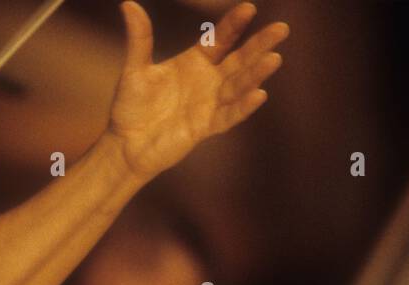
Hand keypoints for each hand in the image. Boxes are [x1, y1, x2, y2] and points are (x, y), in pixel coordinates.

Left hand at [107, 2, 288, 181]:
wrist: (125, 146)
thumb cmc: (130, 108)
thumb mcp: (134, 70)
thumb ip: (139, 39)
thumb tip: (128, 4)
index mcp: (194, 62)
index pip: (220, 39)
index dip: (233, 25)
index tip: (249, 8)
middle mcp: (207, 81)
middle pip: (239, 60)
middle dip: (259, 44)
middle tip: (282, 28)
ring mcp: (209, 104)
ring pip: (238, 86)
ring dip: (256, 74)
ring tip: (274, 59)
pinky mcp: (206, 127)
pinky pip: (228, 115)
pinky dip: (243, 106)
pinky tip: (259, 94)